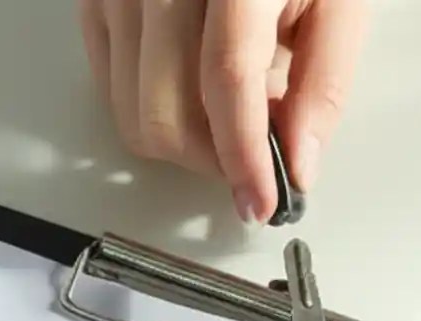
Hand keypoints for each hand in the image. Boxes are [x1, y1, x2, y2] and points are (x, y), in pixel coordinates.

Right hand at [76, 0, 362, 223]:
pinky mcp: (96, 1)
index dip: (244, 154)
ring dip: (188, 141)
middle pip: (167, 113)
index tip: (262, 201)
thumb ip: (325, 81)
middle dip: (215, 159)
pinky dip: (154, 108)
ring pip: (134, 115)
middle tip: (257, 157)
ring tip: (231, 113)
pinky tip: (193, 86)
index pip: (227, 80)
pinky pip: (111, 90)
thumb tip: (299, 161)